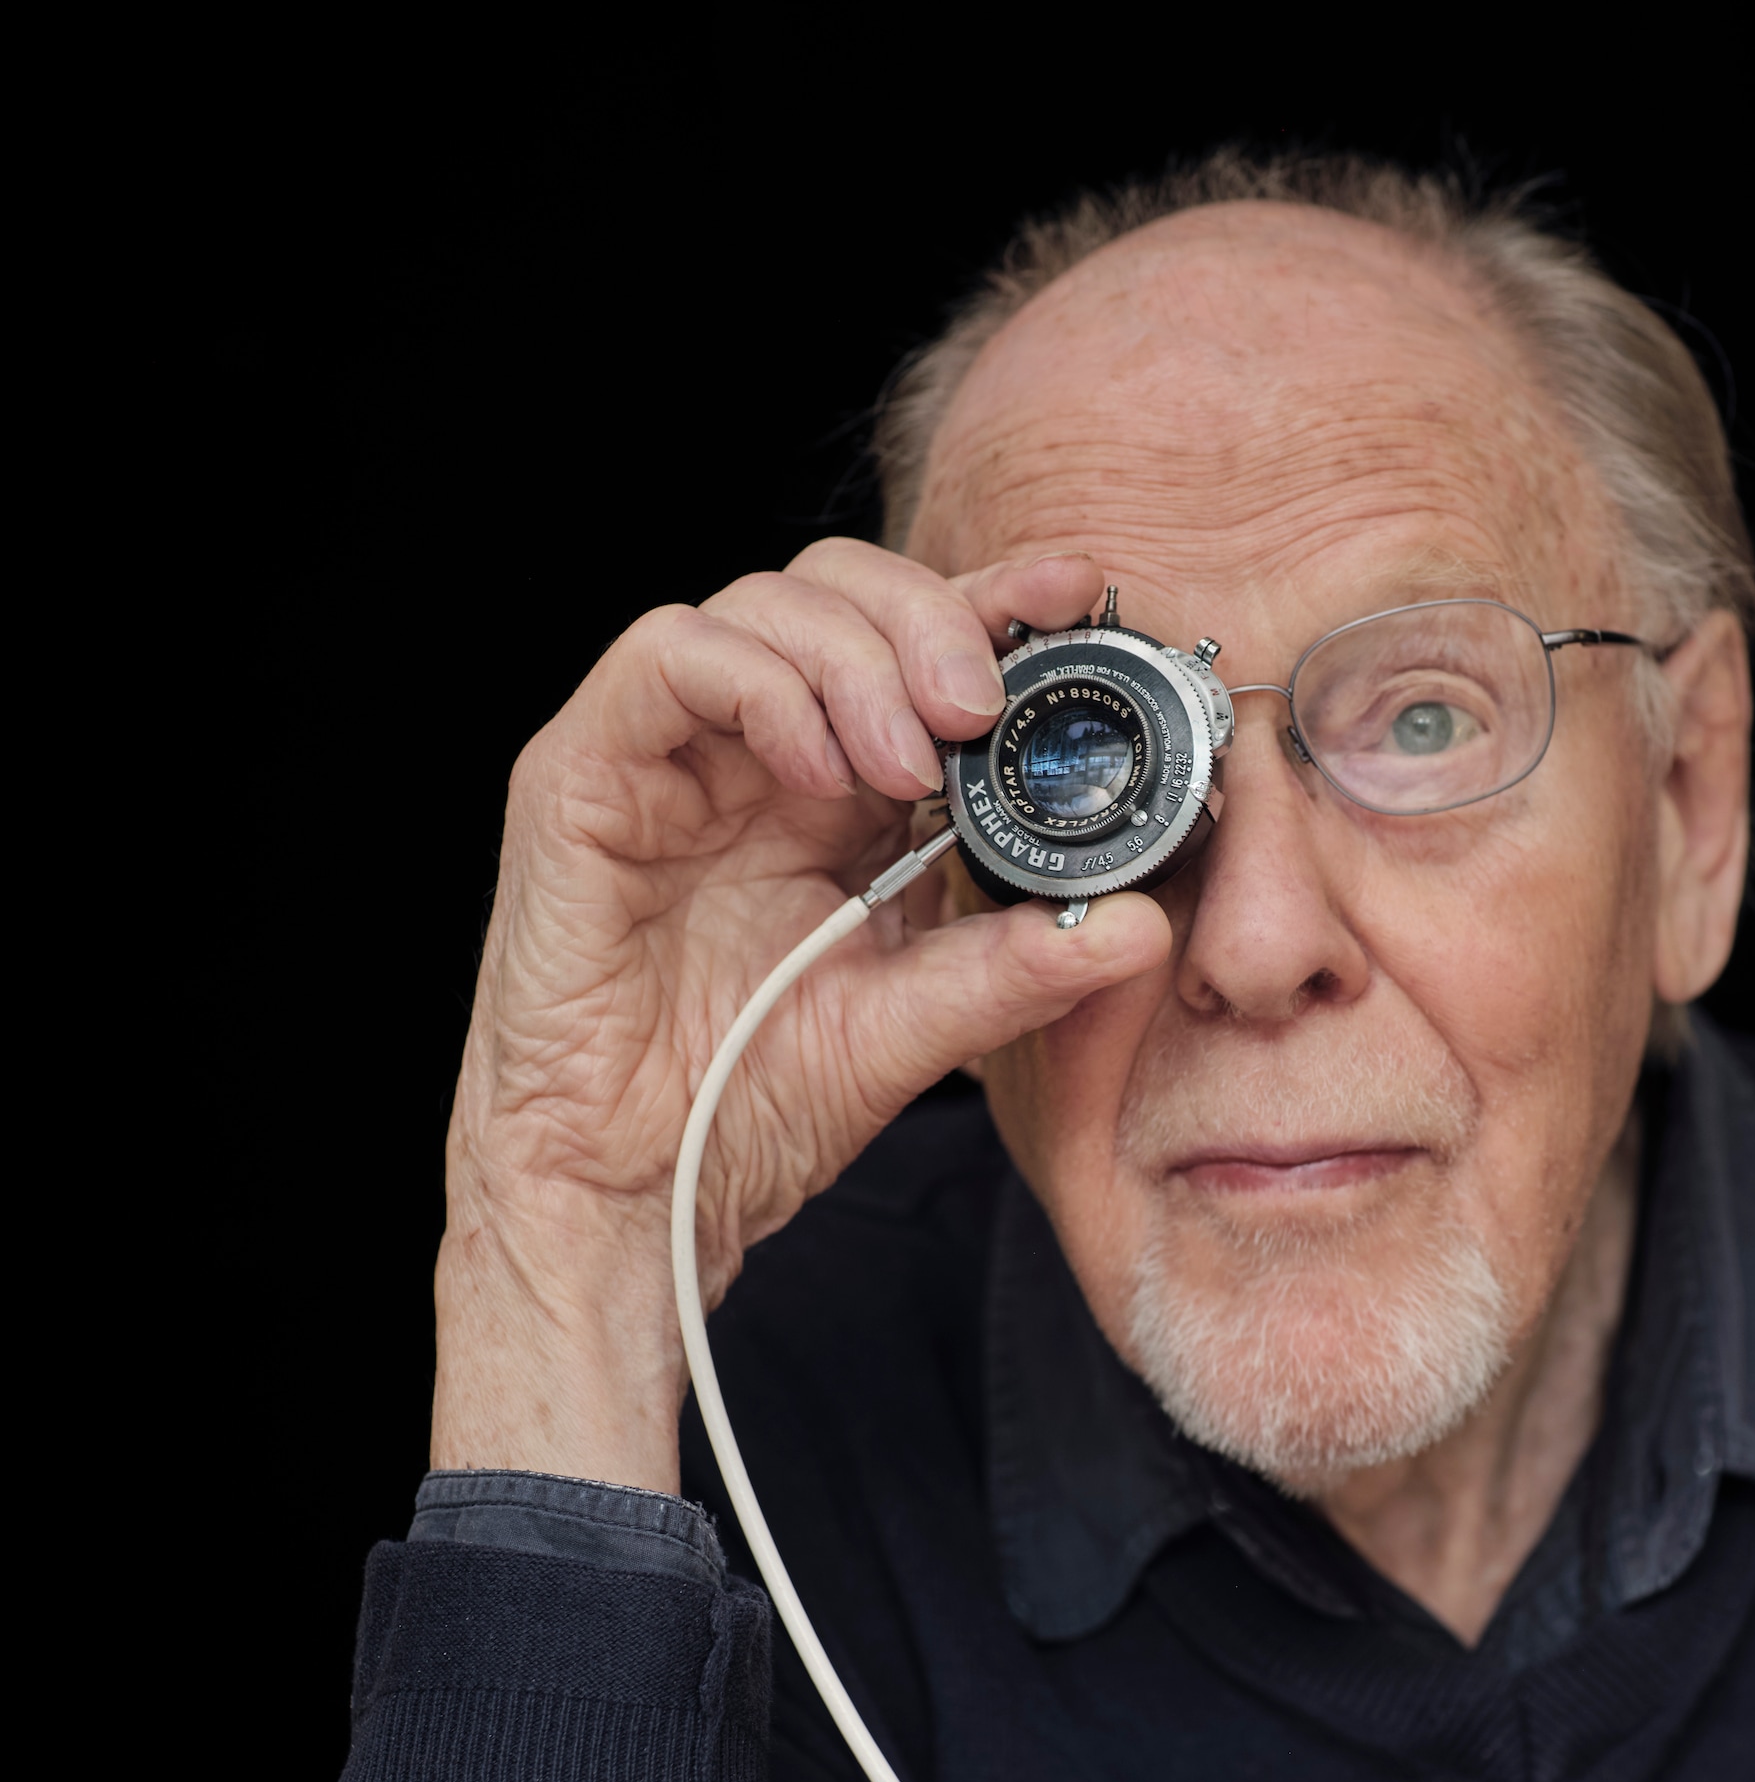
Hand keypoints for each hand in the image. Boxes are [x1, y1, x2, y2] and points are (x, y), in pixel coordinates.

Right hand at [433, 539, 1172, 1491]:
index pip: (915, 641)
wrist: (630, 1194)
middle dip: (930, 618)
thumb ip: (1017, 969)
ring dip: (857, 660)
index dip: (995, 599)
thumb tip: (1144, 927)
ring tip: (906, 765)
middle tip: (981, 708)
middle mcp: (755, 750)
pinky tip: (818, 770)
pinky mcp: (584, 771)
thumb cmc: (749, 1107)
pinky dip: (761, 686)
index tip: (1075, 591)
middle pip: (842, 587)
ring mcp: (669, 753)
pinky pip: (669, 657)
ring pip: (764, 602)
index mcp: (840, 789)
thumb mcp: (914, 1031)